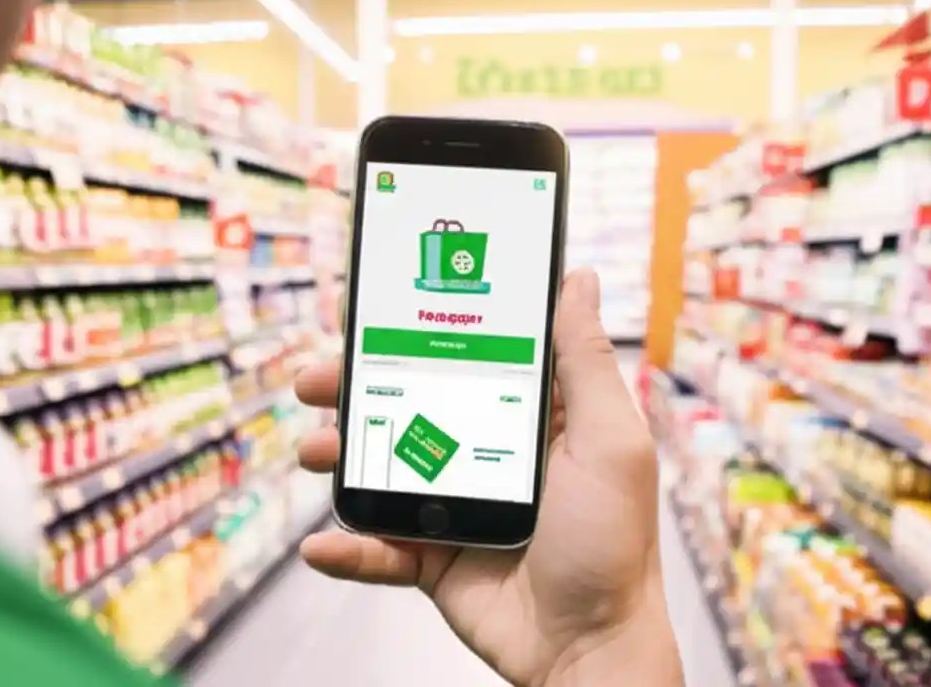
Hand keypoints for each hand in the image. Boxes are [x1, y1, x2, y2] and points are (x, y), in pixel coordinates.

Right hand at [293, 268, 682, 686]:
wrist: (590, 650)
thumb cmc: (614, 545)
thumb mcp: (608, 441)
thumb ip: (583, 363)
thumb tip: (577, 281)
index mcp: (530, 419)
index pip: (466, 359)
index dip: (419, 335)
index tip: (377, 313)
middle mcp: (487, 454)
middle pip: (409, 406)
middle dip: (356, 390)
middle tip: (317, 381)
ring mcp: (457, 506)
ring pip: (383, 469)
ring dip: (340, 457)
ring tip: (316, 452)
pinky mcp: (435, 558)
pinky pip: (379, 548)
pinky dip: (346, 547)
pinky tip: (320, 544)